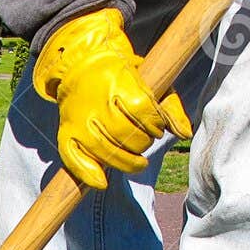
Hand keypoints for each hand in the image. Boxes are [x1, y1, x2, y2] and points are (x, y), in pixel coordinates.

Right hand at [33, 8, 190, 189]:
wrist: (81, 67)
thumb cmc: (122, 78)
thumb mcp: (151, 82)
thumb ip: (170, 106)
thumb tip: (185, 134)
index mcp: (117, 81)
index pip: (143, 110)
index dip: (156, 123)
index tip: (157, 124)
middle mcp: (94, 102)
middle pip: (126, 134)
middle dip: (143, 142)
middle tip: (146, 139)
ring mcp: (77, 120)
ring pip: (106, 151)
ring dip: (127, 162)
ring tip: (137, 159)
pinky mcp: (65, 133)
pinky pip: (73, 160)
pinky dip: (88, 174)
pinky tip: (102, 182)